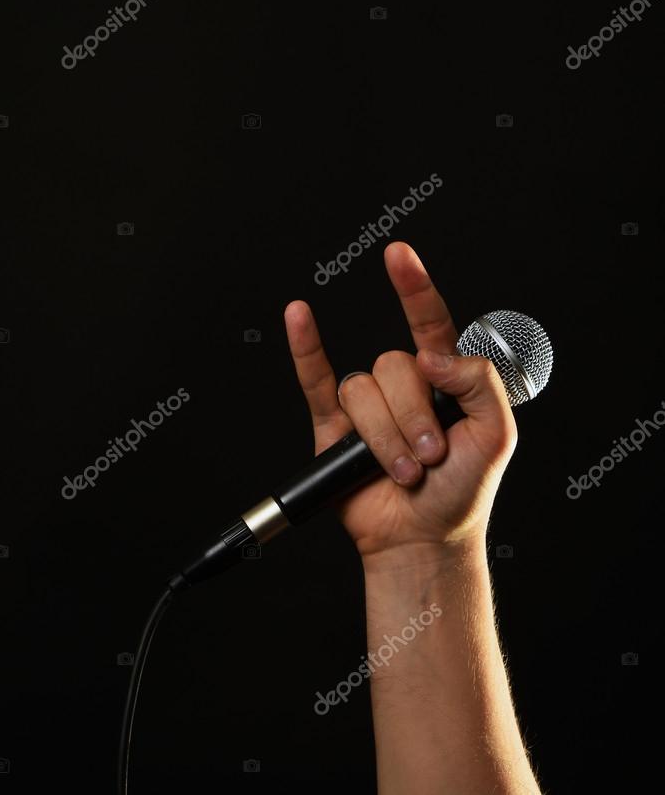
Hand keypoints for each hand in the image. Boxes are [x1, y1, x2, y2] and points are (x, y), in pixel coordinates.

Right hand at [283, 242, 517, 562]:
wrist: (424, 538)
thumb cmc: (463, 490)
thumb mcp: (496, 433)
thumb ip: (478, 382)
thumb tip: (429, 356)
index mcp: (442, 379)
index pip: (429, 323)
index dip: (414, 288)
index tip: (399, 255)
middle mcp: (403, 385)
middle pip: (393, 366)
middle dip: (414, 417)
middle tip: (432, 456)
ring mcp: (367, 405)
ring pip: (363, 390)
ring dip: (386, 437)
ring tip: (405, 470)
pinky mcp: (333, 427)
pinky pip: (315, 379)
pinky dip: (305, 347)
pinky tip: (299, 315)